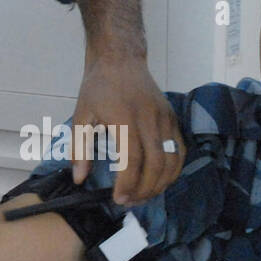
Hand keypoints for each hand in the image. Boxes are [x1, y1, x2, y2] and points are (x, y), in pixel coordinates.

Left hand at [71, 56, 183, 205]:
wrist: (120, 59)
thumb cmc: (98, 88)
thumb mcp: (81, 115)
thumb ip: (80, 148)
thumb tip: (79, 179)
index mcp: (125, 118)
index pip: (133, 159)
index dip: (128, 183)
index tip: (118, 199)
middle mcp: (150, 119)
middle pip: (156, 164)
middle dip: (145, 189)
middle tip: (130, 202)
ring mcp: (165, 118)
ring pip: (173, 159)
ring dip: (161, 183)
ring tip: (145, 196)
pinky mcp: (173, 118)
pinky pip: (180, 150)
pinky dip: (173, 170)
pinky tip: (160, 180)